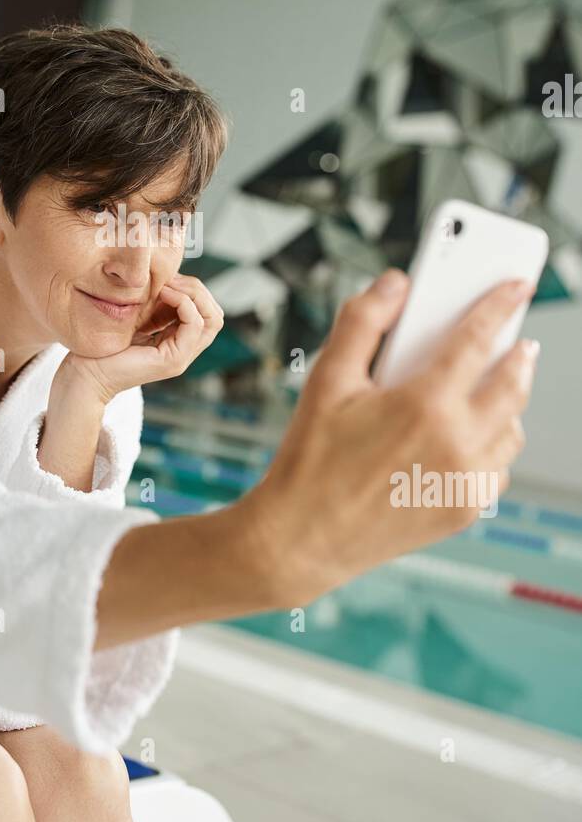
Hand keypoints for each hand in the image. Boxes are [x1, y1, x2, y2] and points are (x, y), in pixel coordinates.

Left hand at [59, 274, 223, 405]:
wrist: (85, 372)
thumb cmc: (102, 344)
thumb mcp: (136, 315)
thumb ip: (155, 303)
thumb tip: (169, 275)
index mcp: (176, 340)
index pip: (206, 311)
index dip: (192, 289)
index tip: (166, 278)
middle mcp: (184, 350)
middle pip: (215, 314)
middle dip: (197, 289)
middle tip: (170, 280)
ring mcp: (181, 357)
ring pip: (212, 318)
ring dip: (193, 294)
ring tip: (166, 286)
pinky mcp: (174, 360)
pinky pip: (195, 324)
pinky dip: (183, 303)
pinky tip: (163, 293)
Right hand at [240, 270, 538, 607]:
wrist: (302, 538)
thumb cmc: (310, 457)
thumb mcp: (326, 379)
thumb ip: (362, 321)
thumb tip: (395, 284)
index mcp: (424, 405)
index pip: (478, 340)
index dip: (500, 305)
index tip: (516, 287)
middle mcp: (456, 444)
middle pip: (512, 386)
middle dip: (520, 356)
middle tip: (519, 340)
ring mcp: (465, 483)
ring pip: (512, 430)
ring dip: (509, 403)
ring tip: (494, 387)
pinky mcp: (464, 511)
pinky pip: (497, 469)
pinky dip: (493, 446)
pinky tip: (470, 436)